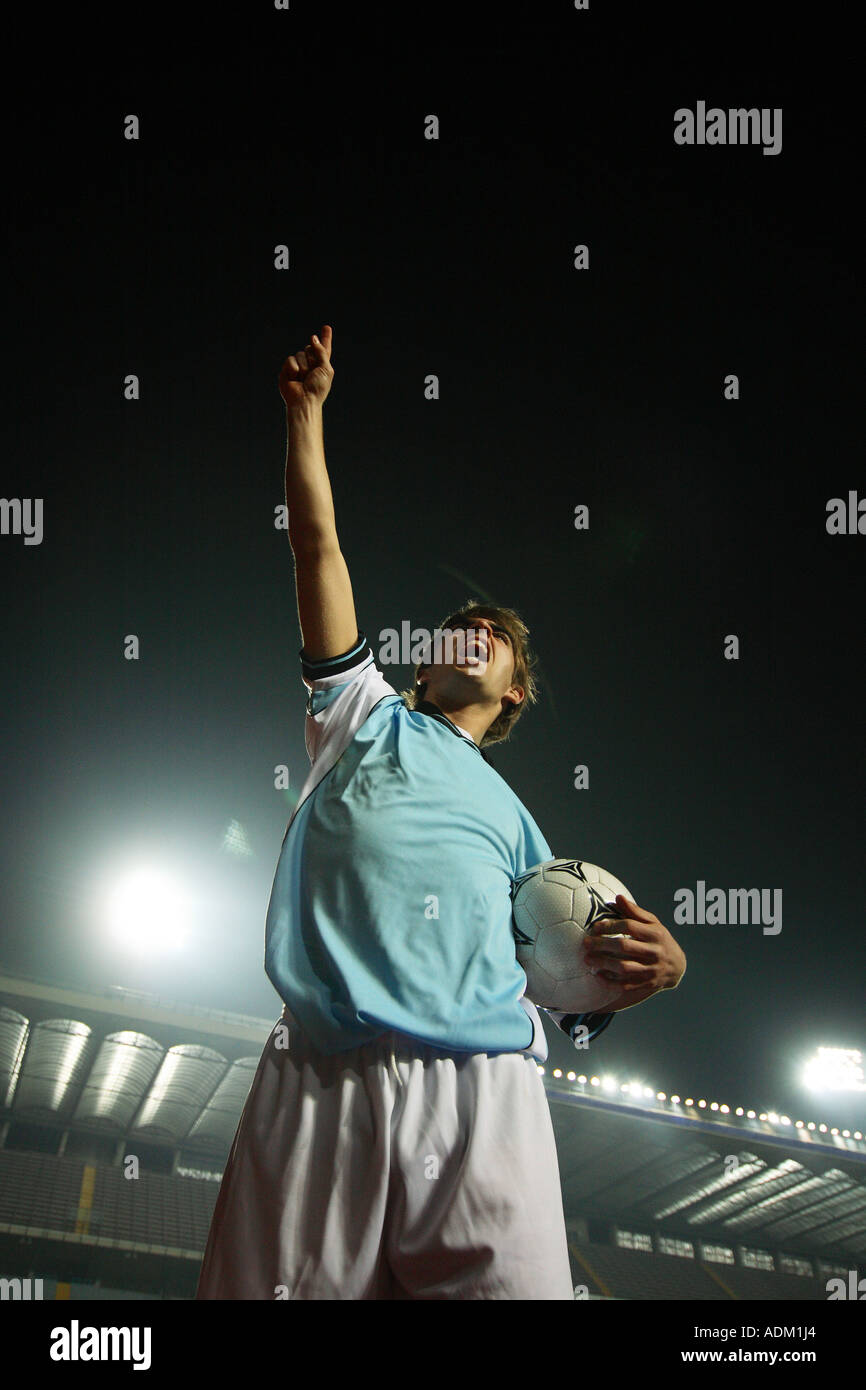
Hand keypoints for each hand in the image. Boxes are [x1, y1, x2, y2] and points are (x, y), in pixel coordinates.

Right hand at [279, 325, 334, 409]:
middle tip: (312, 375)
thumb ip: (322, 352)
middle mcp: (310, 364)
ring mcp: (298, 366)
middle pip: (310, 348)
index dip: (325, 338)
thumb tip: (313, 338)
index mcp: (321, 365)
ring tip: (303, 379)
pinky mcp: (287, 369)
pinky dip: (293, 368)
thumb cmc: (317, 389)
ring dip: (303, 366)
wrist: (304, 400)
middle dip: (312, 359)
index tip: (326, 328)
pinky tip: (294, 378)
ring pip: (299, 354)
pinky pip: (290, 360)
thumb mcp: (326, 369)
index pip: (324, 349)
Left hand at [584, 894, 685, 1012]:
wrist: (677, 967)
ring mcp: (651, 970)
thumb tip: (618, 898)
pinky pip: (626, 984)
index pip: (630, 926)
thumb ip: (635, 912)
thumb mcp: (653, 923)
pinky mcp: (646, 984)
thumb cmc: (660, 940)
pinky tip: (599, 975)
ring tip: (588, 959)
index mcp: (655, 934)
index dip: (611, 926)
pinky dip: (611, 981)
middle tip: (586, 943)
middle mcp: (654, 952)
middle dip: (603, 944)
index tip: (595, 927)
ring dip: (604, 963)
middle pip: (625, 947)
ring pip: (625, 967)